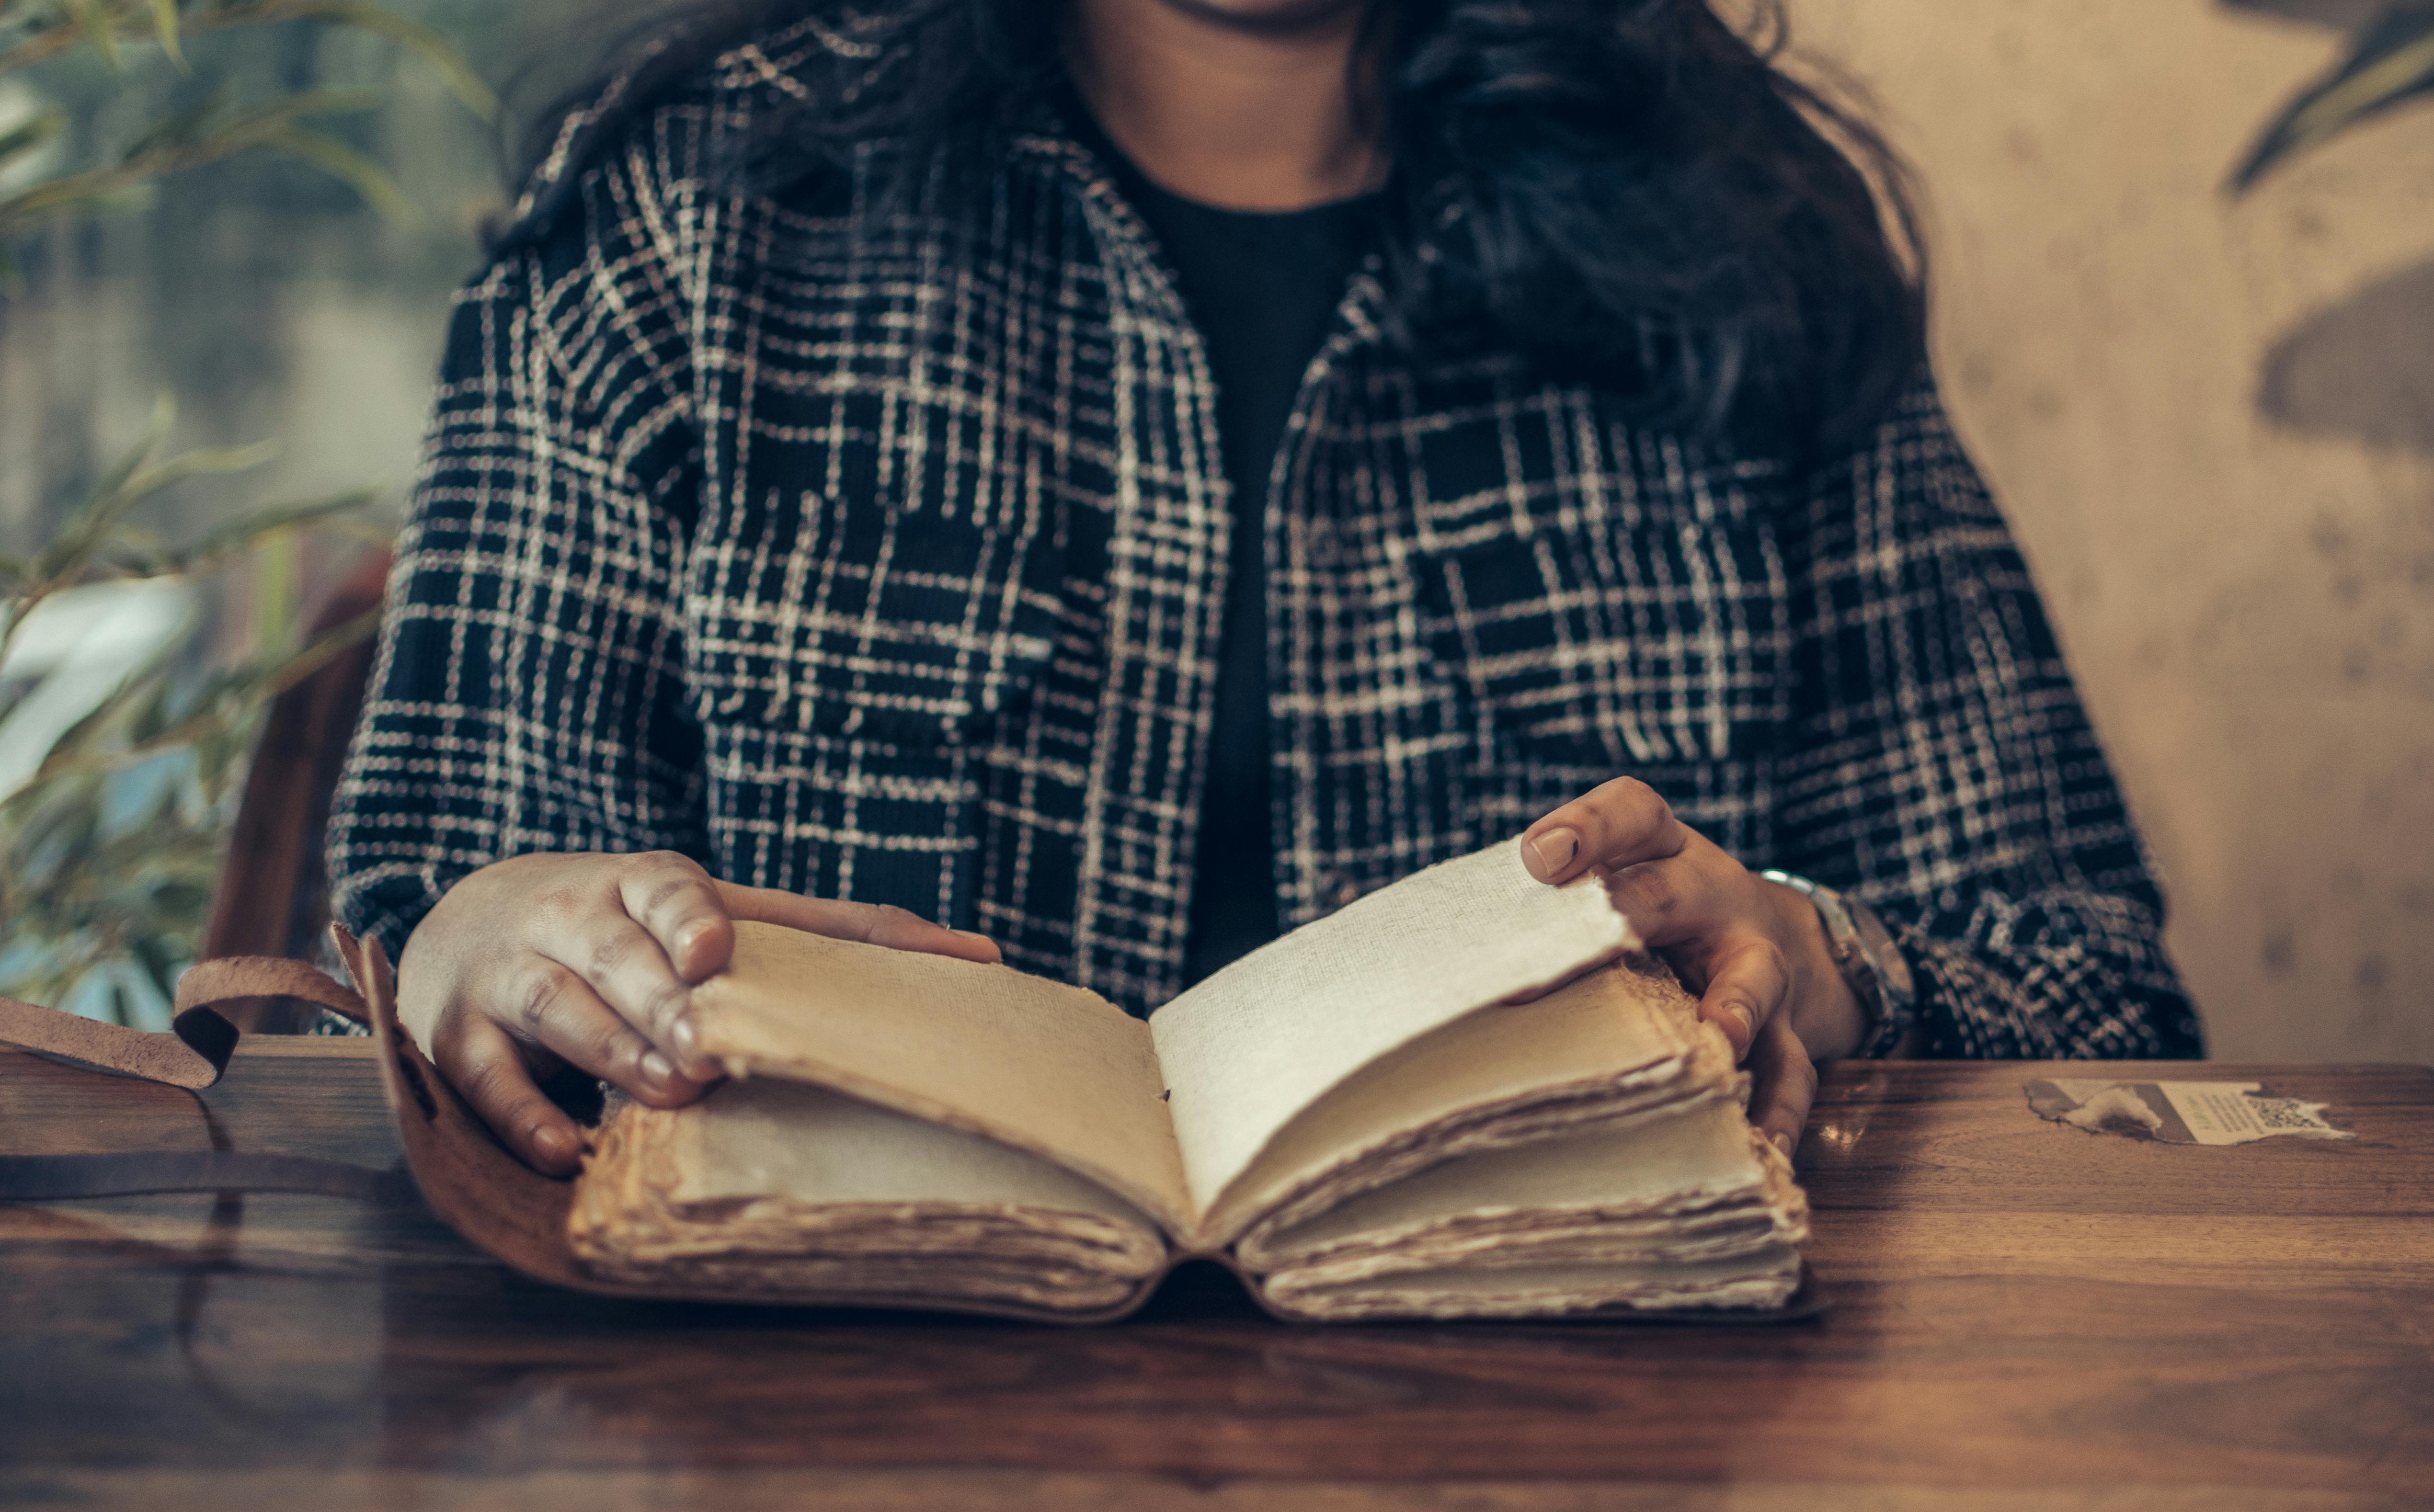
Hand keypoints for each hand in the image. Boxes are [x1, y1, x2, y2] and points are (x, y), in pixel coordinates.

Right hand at [398, 850, 1001, 1174]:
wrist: (473, 923)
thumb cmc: (643, 932)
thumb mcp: (732, 917)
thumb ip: (843, 938)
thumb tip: (985, 960)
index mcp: (646, 887)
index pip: (669, 889)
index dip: (690, 918)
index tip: (713, 955)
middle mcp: (572, 919)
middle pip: (615, 957)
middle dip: (659, 1003)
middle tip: (707, 1053)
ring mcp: (509, 977)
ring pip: (556, 1010)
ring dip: (611, 1054)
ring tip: (667, 1092)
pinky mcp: (456, 1036)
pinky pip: (485, 1079)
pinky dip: (522, 1117)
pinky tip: (566, 1153)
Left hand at [1520, 779, 1865, 1155]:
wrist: (1757, 934)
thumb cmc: (1649, 914)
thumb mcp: (1612, 886)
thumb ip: (1549, 913)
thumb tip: (1454, 966)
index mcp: (1661, 851)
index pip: (1632, 813)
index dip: (1589, 827)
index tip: (1539, 859)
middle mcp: (1712, 898)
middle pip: (1675, 891)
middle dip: (1636, 912)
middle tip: (1601, 936)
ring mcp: (1757, 963)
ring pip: (1755, 979)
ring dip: (1737, 1008)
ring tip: (1720, 1040)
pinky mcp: (1787, 1028)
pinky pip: (1792, 1073)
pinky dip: (1777, 1113)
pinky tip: (1760, 1148)